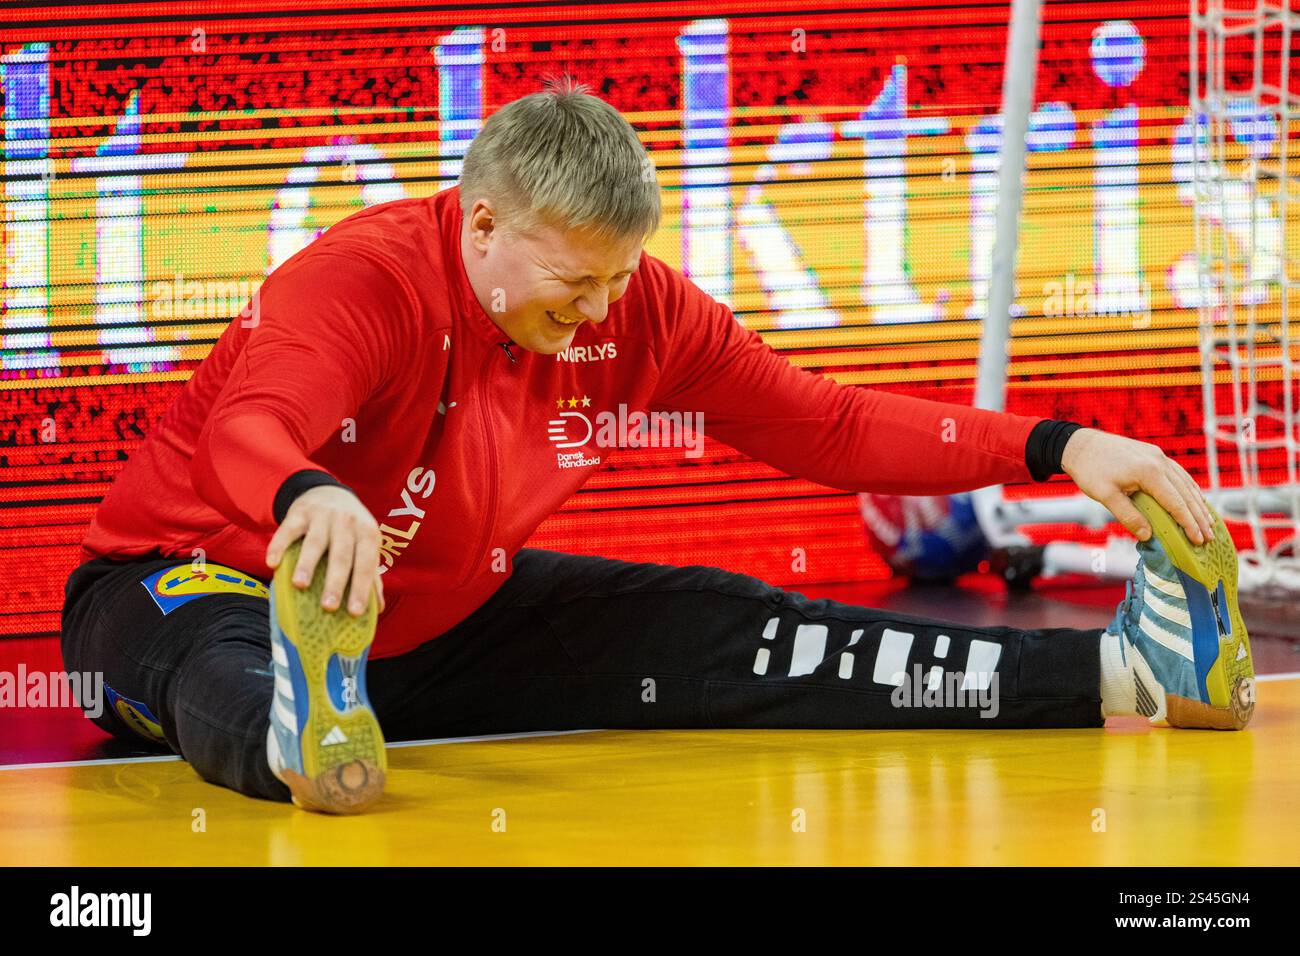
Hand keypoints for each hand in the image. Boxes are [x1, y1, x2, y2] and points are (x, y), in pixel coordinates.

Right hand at [265, 485, 385, 614]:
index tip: (354, 612)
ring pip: (315, 542)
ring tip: (299, 585)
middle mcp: (347, 522)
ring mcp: (323, 516)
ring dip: (307, 564)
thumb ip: (371, 575)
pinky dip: (279, 545)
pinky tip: (272, 564)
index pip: (366, 563)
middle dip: (335, 581)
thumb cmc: (351, 529)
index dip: (361, 588)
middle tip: (328, 606)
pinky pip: (288, 529)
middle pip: (341, 555)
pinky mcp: (299, 512)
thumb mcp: (366, 545)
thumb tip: (378, 609)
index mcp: (367, 533)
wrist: (329, 492)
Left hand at [1060, 428, 1214, 544]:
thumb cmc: (1090, 470)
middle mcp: (1159, 462)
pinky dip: (1189, 488)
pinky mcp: (1154, 454)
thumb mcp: (1105, 496)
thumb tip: (1148, 536)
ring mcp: (1158, 456)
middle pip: (1186, 493)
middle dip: (1199, 517)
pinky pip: (1178, 474)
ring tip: (1208, 522)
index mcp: (1149, 472)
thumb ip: (1128, 516)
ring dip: (1198, 503)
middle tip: (1209, 537)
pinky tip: (1194, 499)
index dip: (1188, 523)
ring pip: (1185, 483)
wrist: (1081, 445)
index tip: (1198, 540)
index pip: (1176, 503)